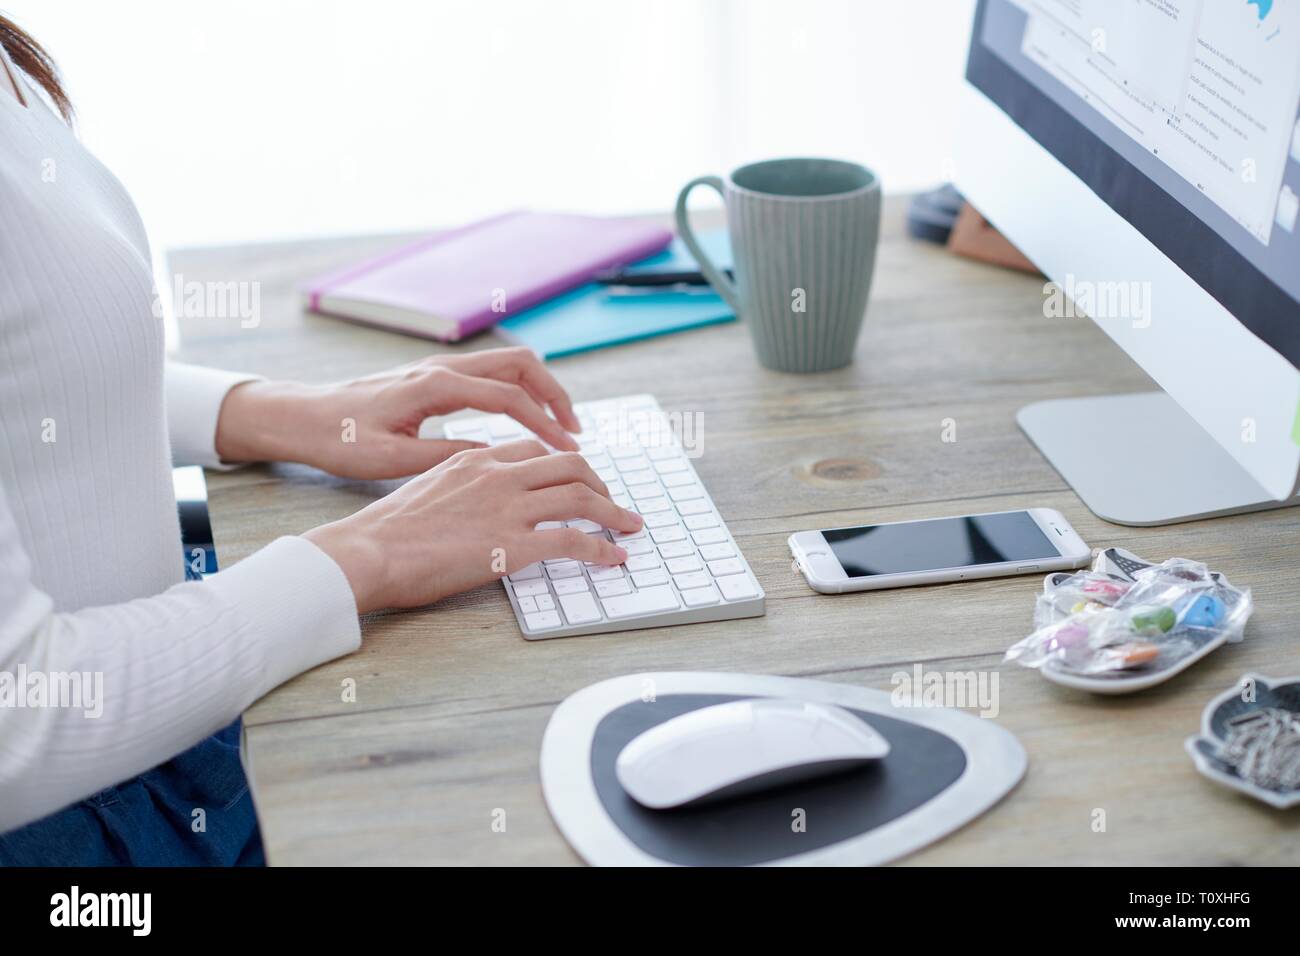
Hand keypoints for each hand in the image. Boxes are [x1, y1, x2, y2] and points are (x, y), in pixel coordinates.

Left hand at [214, 347, 582, 478]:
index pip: (508, 397)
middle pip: (520, 365)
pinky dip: (517, 392)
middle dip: (555, 394)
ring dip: (539, 391)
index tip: (568, 448)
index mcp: (435, 386)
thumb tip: (493, 460)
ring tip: (559, 427)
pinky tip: (523, 422)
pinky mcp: (433, 379)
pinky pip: (490, 376)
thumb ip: (445, 456)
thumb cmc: (339, 439)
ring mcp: (438, 370)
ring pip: (507, 366)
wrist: (301, 416)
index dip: (544, 423)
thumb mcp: (390, 459)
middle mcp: (441, 369)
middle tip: (576, 432)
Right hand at [303, 440, 642, 612]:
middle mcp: (497, 475)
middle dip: (599, 482)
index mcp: (475, 461)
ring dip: (615, 512)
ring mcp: (507, 508)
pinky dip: (603, 549)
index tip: (578, 479)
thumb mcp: (425, 490)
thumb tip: (472, 504)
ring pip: (581, 497)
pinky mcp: (513, 545)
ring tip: (630, 527)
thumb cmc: (384, 533)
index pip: (534, 451)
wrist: (366, 552)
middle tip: (613, 503)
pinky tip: (616, 559)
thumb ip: (458, 488)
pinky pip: (574, 541)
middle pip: (569, 464)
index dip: (563, 463)